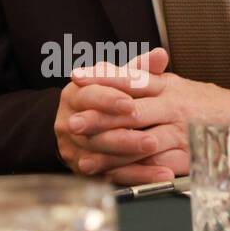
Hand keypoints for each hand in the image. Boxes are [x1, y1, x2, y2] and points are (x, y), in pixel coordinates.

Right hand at [54, 48, 180, 183]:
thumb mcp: (116, 81)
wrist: (79, 127)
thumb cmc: (104, 98)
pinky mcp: (86, 169)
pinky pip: (113, 175)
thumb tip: (161, 55)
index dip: (109, 99)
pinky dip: (138, 175)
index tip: (130, 104)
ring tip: (158, 155)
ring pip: (103, 154)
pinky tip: (160, 174)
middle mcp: (69, 122)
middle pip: (95, 130)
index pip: (89, 95)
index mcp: (74, 95)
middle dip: (125, 136)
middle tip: (151, 139)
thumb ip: (138, 69)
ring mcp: (75, 148)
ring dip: (131, 156)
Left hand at [69, 47, 229, 182]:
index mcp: (166, 86)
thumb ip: (141, 76)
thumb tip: (104, 68)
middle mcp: (173, 107)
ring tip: (85, 159)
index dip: (102, 77)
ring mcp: (182, 133)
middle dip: (99, 119)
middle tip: (73, 124)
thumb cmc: (199, 100)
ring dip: (112, 153)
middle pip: (130, 113)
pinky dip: (136, 173)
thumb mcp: (172, 82)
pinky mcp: (190, 157)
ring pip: (142, 143)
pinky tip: (115, 177)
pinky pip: (158, 167)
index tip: (75, 77)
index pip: (130, 79)